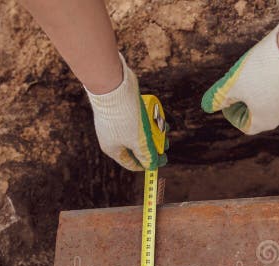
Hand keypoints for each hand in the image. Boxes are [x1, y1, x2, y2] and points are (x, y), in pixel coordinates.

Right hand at [87, 54, 166, 170]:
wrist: (113, 86)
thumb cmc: (124, 117)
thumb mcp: (139, 141)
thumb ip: (147, 155)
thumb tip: (152, 166)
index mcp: (113, 148)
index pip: (131, 163)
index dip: (147, 164)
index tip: (160, 161)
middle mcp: (113, 136)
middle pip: (136, 146)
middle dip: (152, 145)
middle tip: (165, 143)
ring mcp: (116, 122)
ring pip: (138, 131)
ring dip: (153, 131)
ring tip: (165, 127)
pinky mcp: (120, 109)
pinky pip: (137, 117)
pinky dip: (148, 118)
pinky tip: (157, 115)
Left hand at [201, 15, 278, 134]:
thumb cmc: (260, 71)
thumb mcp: (233, 84)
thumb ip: (218, 97)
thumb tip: (206, 106)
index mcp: (264, 122)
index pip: (245, 125)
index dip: (232, 113)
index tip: (228, 96)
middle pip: (258, 113)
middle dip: (244, 100)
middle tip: (237, 83)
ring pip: (271, 100)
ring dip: (258, 90)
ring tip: (251, 72)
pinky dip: (272, 81)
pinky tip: (267, 66)